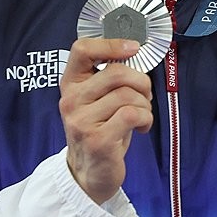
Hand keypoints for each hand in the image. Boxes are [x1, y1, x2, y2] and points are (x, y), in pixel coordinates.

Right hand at [59, 38, 153, 203]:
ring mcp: (81, 120)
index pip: (82, 49)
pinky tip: (141, 127)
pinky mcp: (97, 139)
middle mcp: (71, 100)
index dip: (111, 44)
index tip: (133, 48)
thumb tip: (136, 54)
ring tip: (141, 115)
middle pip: (116, 72)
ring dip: (145, 104)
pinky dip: (146, 118)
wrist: (89, 173)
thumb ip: (110, 78)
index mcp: (71, 84)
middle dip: (142, 82)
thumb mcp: (98, 100)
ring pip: (128, 95)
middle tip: (145, 96)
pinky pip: (133, 114)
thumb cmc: (101, 130)